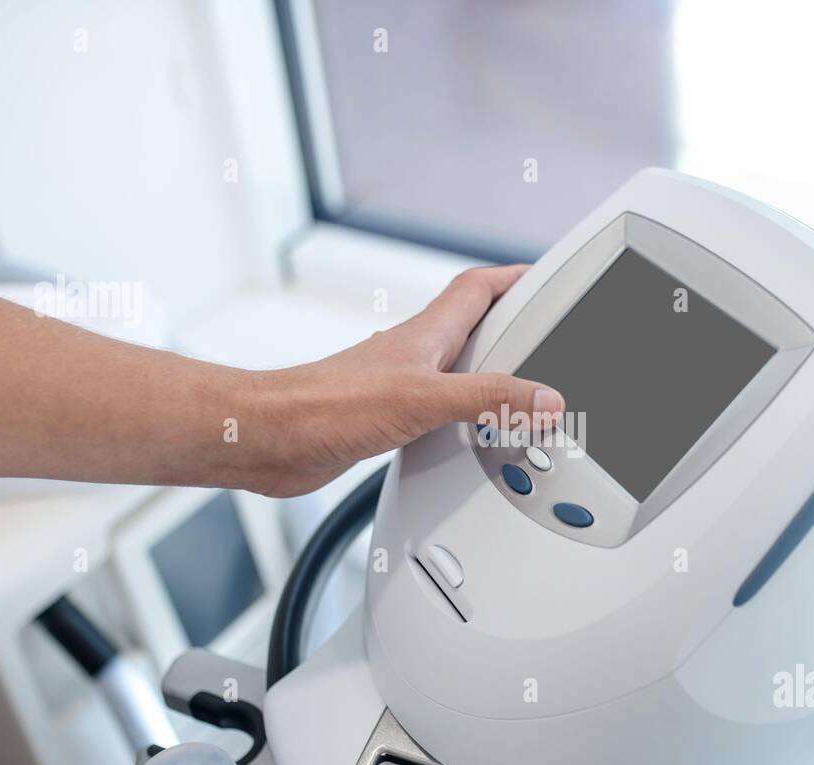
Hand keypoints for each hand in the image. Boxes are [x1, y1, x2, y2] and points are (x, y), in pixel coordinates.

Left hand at [250, 265, 564, 496]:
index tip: (545, 276)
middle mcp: (415, 356)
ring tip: (519, 394)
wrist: (268, 438)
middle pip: (472, 327)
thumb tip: (545, 397)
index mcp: (427, 335)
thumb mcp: (424, 400)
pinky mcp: (384, 420)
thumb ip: (489, 399)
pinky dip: (462, 419)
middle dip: (510, 326)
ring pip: (456, 371)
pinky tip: (468, 439)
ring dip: (488, 377)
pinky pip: (437, 411)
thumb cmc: (326, 406)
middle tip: (543, 337)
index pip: (479, 288)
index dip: (514, 277)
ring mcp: (398, 387)